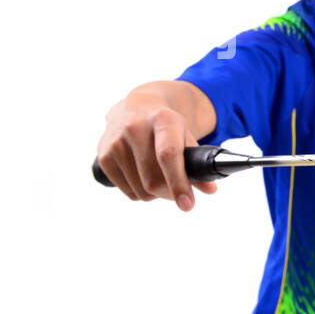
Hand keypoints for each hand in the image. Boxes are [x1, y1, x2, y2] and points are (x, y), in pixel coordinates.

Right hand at [96, 92, 218, 208]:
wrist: (135, 108)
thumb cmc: (166, 127)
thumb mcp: (185, 136)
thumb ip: (198, 163)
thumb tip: (210, 189)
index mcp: (163, 120)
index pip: (168, 155)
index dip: (178, 183)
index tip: (187, 205)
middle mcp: (135, 128)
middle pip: (153, 180)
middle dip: (170, 193)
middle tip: (178, 191)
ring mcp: (116, 142)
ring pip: (140, 190)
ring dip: (154, 194)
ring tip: (159, 178)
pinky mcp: (103, 155)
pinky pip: (127, 191)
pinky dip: (140, 192)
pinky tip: (143, 176)